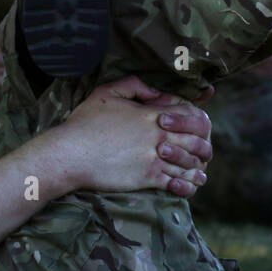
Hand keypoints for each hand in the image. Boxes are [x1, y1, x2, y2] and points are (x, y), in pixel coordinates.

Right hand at [51, 77, 213, 196]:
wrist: (69, 154)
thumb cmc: (85, 123)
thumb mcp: (108, 92)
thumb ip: (135, 85)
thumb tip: (157, 92)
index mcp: (152, 115)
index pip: (192, 114)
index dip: (197, 120)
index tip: (194, 127)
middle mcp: (158, 137)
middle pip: (197, 140)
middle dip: (202, 145)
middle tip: (202, 151)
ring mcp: (154, 159)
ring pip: (190, 164)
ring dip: (196, 167)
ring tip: (199, 171)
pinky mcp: (147, 179)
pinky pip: (177, 183)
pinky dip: (186, 185)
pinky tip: (188, 185)